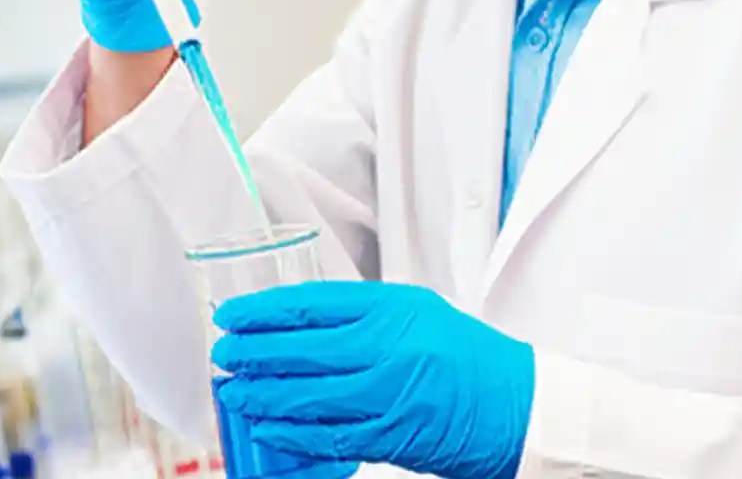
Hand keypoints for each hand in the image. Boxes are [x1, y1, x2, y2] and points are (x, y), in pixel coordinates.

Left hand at [212, 282, 534, 478]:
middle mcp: (387, 347)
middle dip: (251, 354)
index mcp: (391, 308)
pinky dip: (291, 434)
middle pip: (299, 349)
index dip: (262, 311)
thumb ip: (361, 314)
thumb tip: (297, 322)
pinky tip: (267, 429)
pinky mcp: (390, 435)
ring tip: (233, 392)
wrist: (517, 405)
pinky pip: (327, 436)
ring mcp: (387, 394)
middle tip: (223, 355)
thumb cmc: (465, 356)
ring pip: (306, 396)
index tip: (232, 316)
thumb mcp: (416, 313)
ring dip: (261, 396)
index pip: (310, 305)